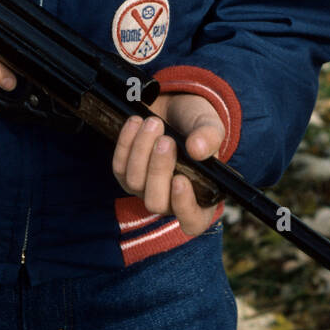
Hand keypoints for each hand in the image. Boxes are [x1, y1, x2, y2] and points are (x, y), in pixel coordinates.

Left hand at [111, 92, 224, 237]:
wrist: (174, 107)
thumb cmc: (196, 123)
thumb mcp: (210, 125)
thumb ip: (210, 136)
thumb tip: (198, 150)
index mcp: (200, 197)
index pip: (193, 221)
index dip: (184, 206)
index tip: (180, 179)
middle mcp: (170, 200)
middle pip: (156, 202)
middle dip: (159, 170)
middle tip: (166, 140)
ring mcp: (145, 190)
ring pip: (135, 183)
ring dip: (142, 150)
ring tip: (153, 123)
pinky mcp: (126, 175)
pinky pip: (119, 167)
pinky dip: (126, 143)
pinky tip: (136, 122)